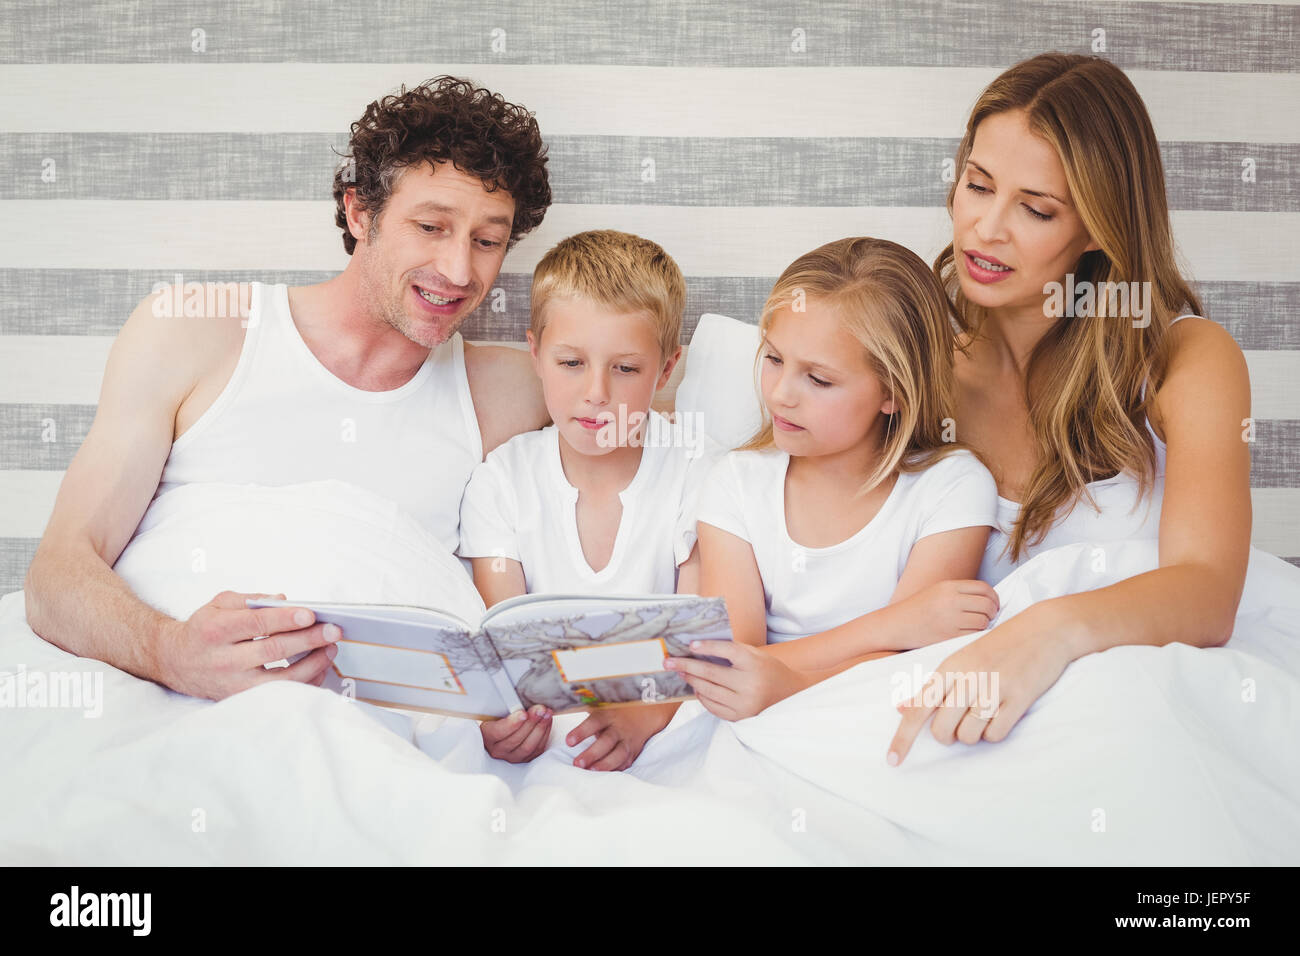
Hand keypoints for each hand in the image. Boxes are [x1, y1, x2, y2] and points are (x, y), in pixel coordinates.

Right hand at [155, 591, 341, 699]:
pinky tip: (319, 667)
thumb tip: (284, 600)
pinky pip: (280, 695)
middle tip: (333, 630)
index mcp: (216, 630)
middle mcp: (223, 659)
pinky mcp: (242, 700)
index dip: (285, 619)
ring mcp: (233, 684)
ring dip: (312, 664)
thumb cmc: (204, 629)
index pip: (256, 624)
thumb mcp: (219, 604)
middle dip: (308, 640)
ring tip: (331, 649)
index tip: (311, 614)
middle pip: (272, 650)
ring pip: (280, 679)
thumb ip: (251, 599)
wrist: (175, 661)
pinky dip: (304, 682)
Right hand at [481, 704, 551, 762]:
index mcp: (487, 736)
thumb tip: (519, 698)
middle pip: (515, 740)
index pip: (498, 732)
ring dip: (540, 728)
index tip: (523, 713)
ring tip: (546, 713)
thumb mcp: (498, 709)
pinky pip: (538, 748)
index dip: (512, 724)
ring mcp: (513, 756)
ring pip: (528, 746)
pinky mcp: (526, 758)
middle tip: (539, 709)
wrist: (507, 725)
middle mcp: (498, 750)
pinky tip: (548, 720)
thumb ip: (506, 706)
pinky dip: (545, 733)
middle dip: (530, 723)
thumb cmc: (501, 714)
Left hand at [566, 702, 679, 770]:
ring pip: (618, 754)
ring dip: (605, 764)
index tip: (569, 741)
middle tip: (577, 764)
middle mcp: (618, 728)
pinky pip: (625, 763)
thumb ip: (583, 707)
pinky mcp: (633, 752)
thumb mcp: (601, 705)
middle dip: (592, 753)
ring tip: (591, 771)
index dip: (582, 731)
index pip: (594, 722)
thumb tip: (558, 706)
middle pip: (606, 741)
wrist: (645, 714)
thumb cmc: (613, 711)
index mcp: (607, 715)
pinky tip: (604, 777)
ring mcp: (627, 741)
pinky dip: (616, 769)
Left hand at [665, 640, 810, 720]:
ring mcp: (744, 703)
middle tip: (669, 661)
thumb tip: (698, 649)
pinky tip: (696, 687)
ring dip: (691, 681)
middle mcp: (750, 684)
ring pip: (708, 691)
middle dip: (687, 666)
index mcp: (755, 664)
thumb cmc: (768, 670)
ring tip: (680, 672)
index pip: (727, 651)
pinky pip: (713, 706)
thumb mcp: (756, 655)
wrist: (790, 695)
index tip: (690, 645)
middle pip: (711, 674)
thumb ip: (731, 651)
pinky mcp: (740, 717)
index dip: (708, 647)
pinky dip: (701, 696)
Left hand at [887, 603, 1074, 764]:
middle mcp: (968, 678)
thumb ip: (933, 686)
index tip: (892, 760)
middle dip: (948, 736)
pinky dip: (995, 732)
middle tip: (959, 724)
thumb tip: (901, 709)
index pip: (919, 709)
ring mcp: (994, 688)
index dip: (903, 738)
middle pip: (942, 729)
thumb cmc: (999, 646)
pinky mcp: (1019, 698)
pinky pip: (996, 734)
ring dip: (973, 734)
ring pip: (969, 735)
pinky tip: (1001, 715)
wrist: (1045, 629)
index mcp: (950, 667)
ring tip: (984, 714)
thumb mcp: (961, 659)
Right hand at [900, 579, 998, 648]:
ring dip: (984, 625)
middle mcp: (951, 600)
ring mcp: (950, 619)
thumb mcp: (938, 591)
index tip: (993, 604)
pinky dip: (976, 635)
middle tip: (989, 617)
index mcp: (949, 586)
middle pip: (987, 604)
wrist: (896, 624)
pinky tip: (969, 634)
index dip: (994, 597)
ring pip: (983, 621)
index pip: (984, 588)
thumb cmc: (918, 609)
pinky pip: (974, 635)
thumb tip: (990, 601)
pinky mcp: (948, 636)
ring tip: (976, 626)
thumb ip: (961, 592)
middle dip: (992, 612)